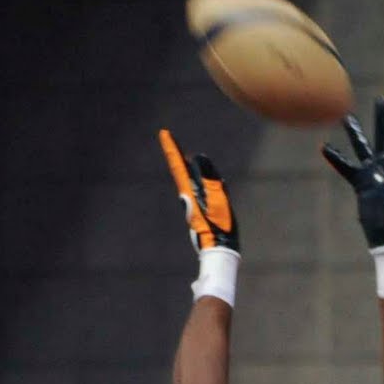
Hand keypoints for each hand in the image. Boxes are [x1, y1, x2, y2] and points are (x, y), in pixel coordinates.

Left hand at [159, 128, 239, 255]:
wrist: (219, 249)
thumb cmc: (219, 226)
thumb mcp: (217, 198)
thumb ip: (207, 177)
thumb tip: (197, 157)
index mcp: (190, 192)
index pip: (178, 166)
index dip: (172, 149)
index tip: (164, 134)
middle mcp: (188, 197)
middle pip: (180, 172)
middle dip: (176, 156)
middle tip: (170, 140)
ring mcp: (193, 204)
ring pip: (188, 181)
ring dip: (187, 167)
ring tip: (184, 155)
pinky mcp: (200, 211)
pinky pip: (198, 190)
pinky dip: (198, 180)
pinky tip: (201, 178)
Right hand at [322, 96, 383, 249]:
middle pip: (383, 137)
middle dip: (382, 118)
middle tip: (382, 99)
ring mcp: (372, 174)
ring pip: (363, 148)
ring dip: (355, 132)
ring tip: (347, 117)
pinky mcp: (360, 184)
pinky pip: (345, 168)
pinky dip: (335, 158)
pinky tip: (324, 147)